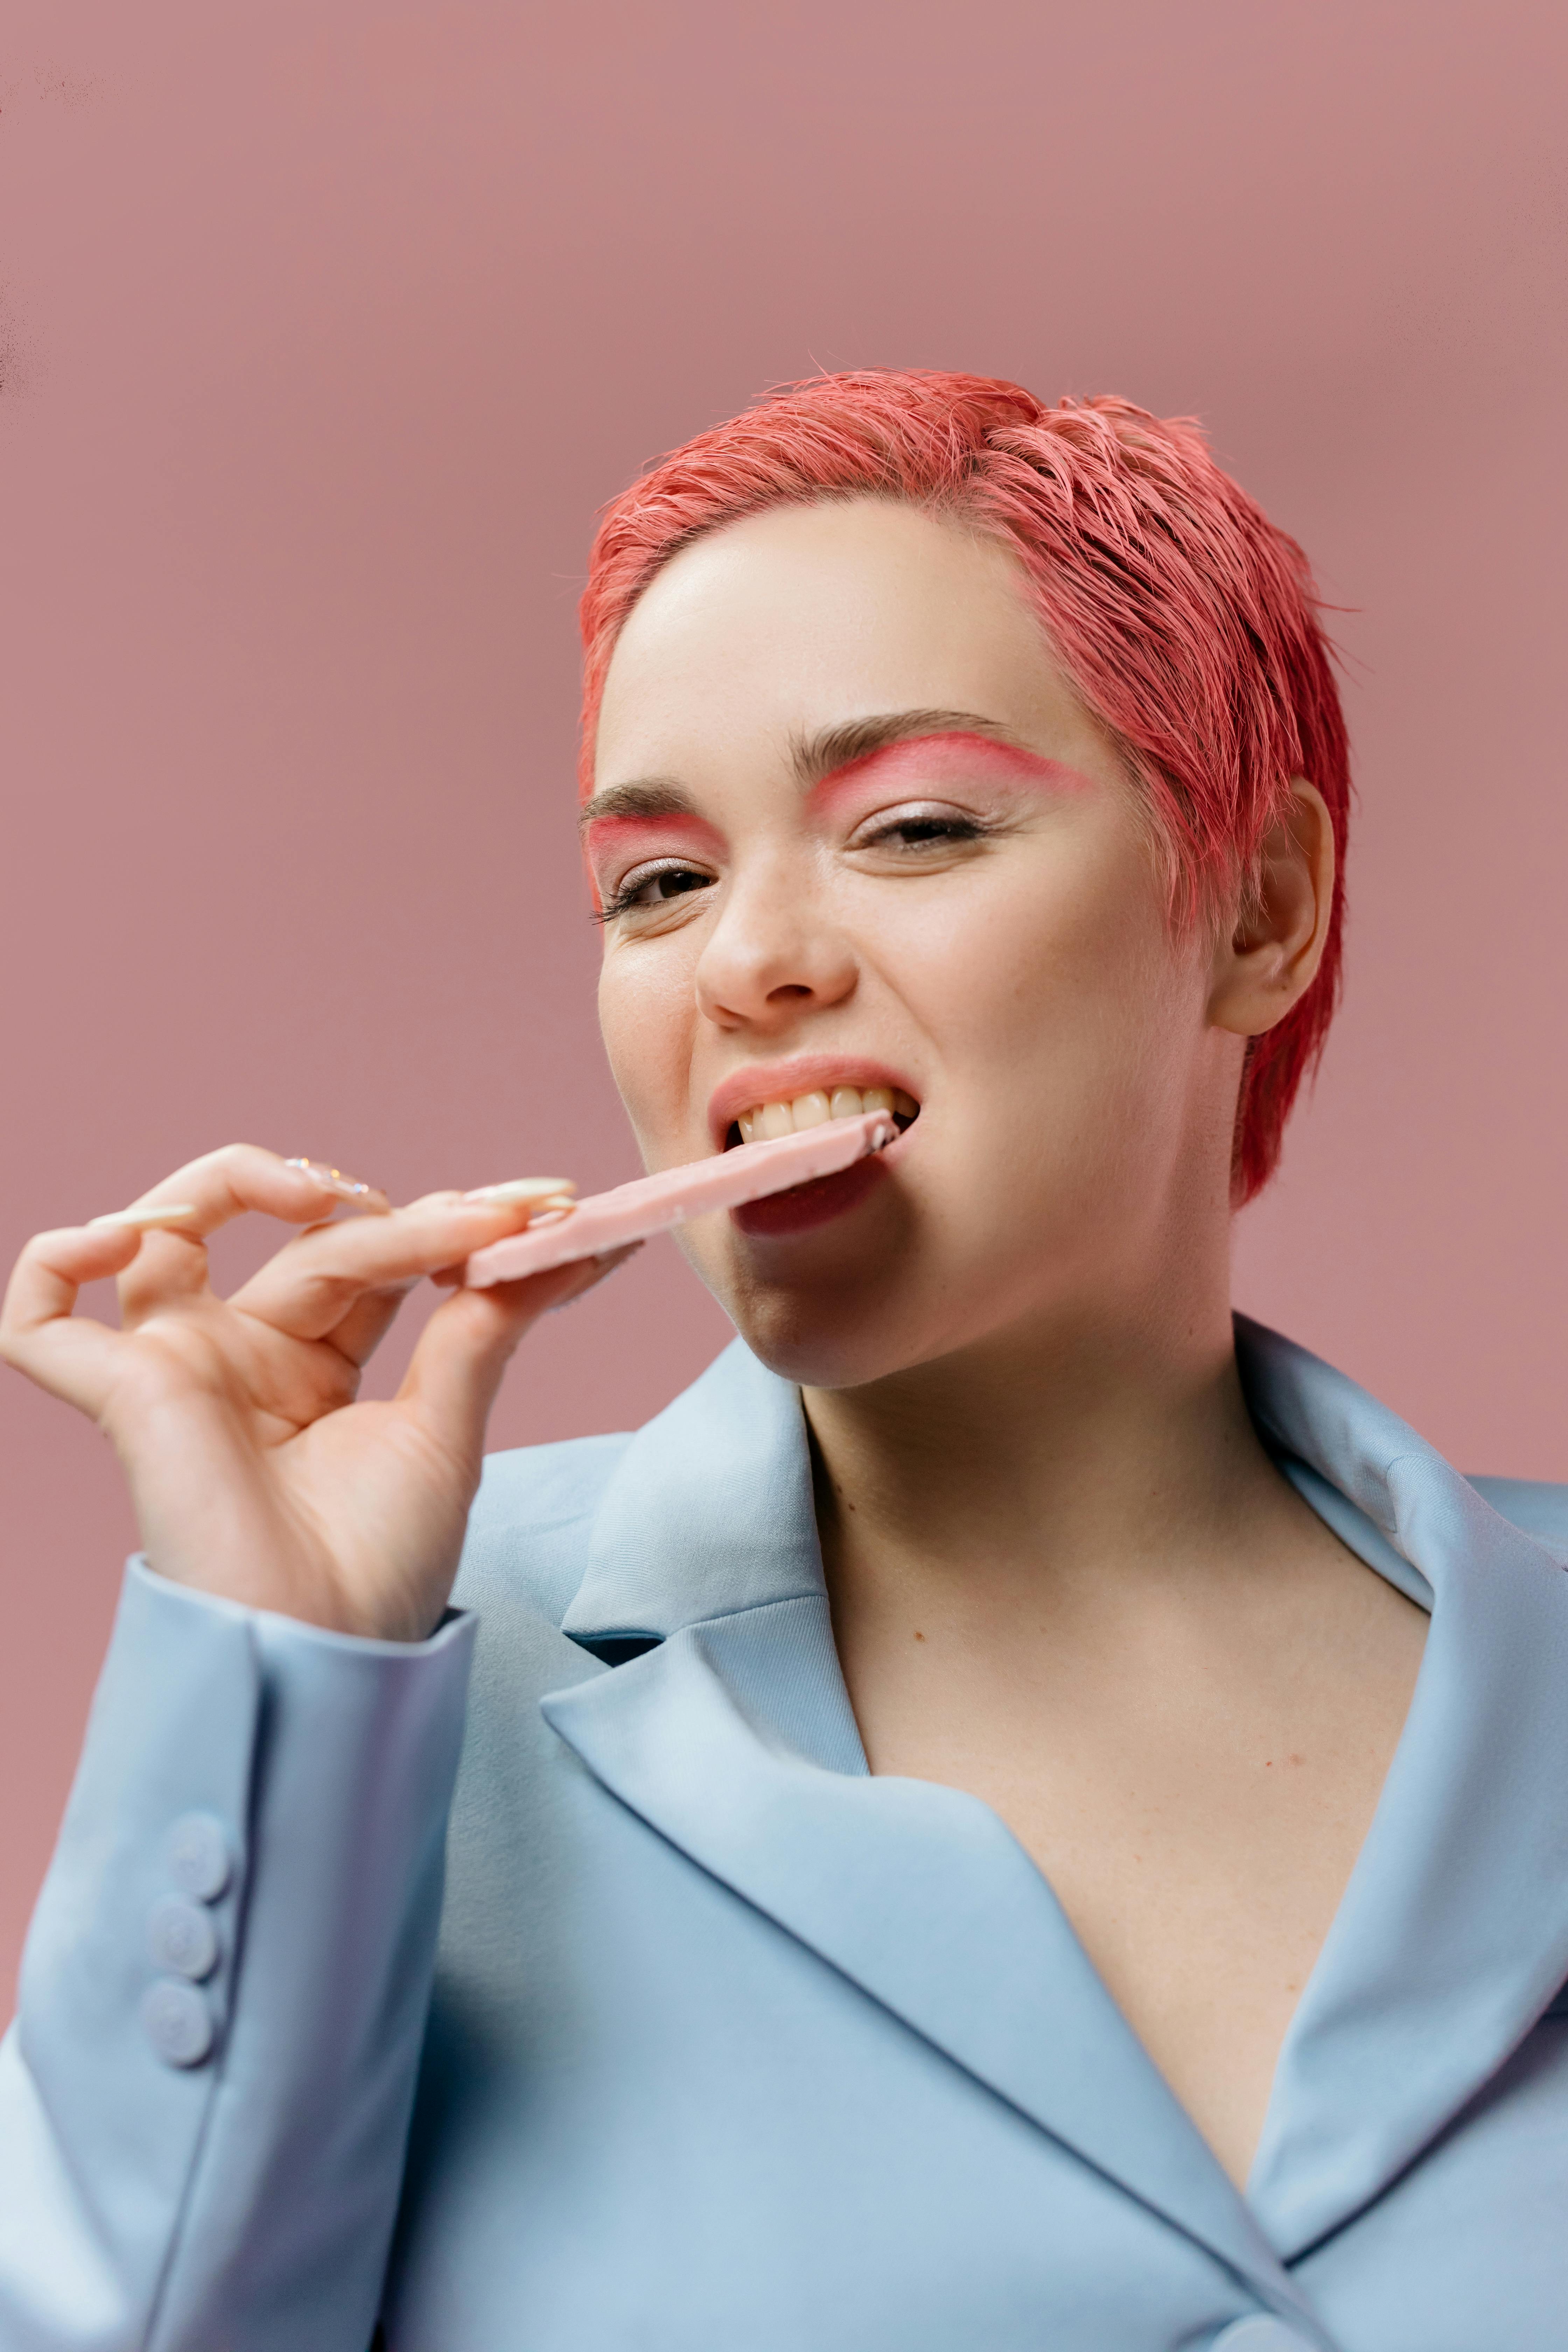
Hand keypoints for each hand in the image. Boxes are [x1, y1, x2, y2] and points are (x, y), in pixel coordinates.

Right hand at [0, 1145, 627, 1639]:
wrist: (329, 1648)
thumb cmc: (380, 1564)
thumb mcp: (447, 1424)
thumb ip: (484, 1325)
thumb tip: (563, 1245)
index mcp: (313, 1369)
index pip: (368, 1257)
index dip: (444, 1224)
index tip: (540, 1209)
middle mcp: (241, 1358)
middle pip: (310, 1245)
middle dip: (399, 1219)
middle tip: (485, 1215)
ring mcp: (178, 1369)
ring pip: (175, 1232)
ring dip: (236, 1179)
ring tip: (325, 1190)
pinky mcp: (123, 1395)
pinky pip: (43, 1316)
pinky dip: (59, 1259)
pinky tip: (127, 1234)